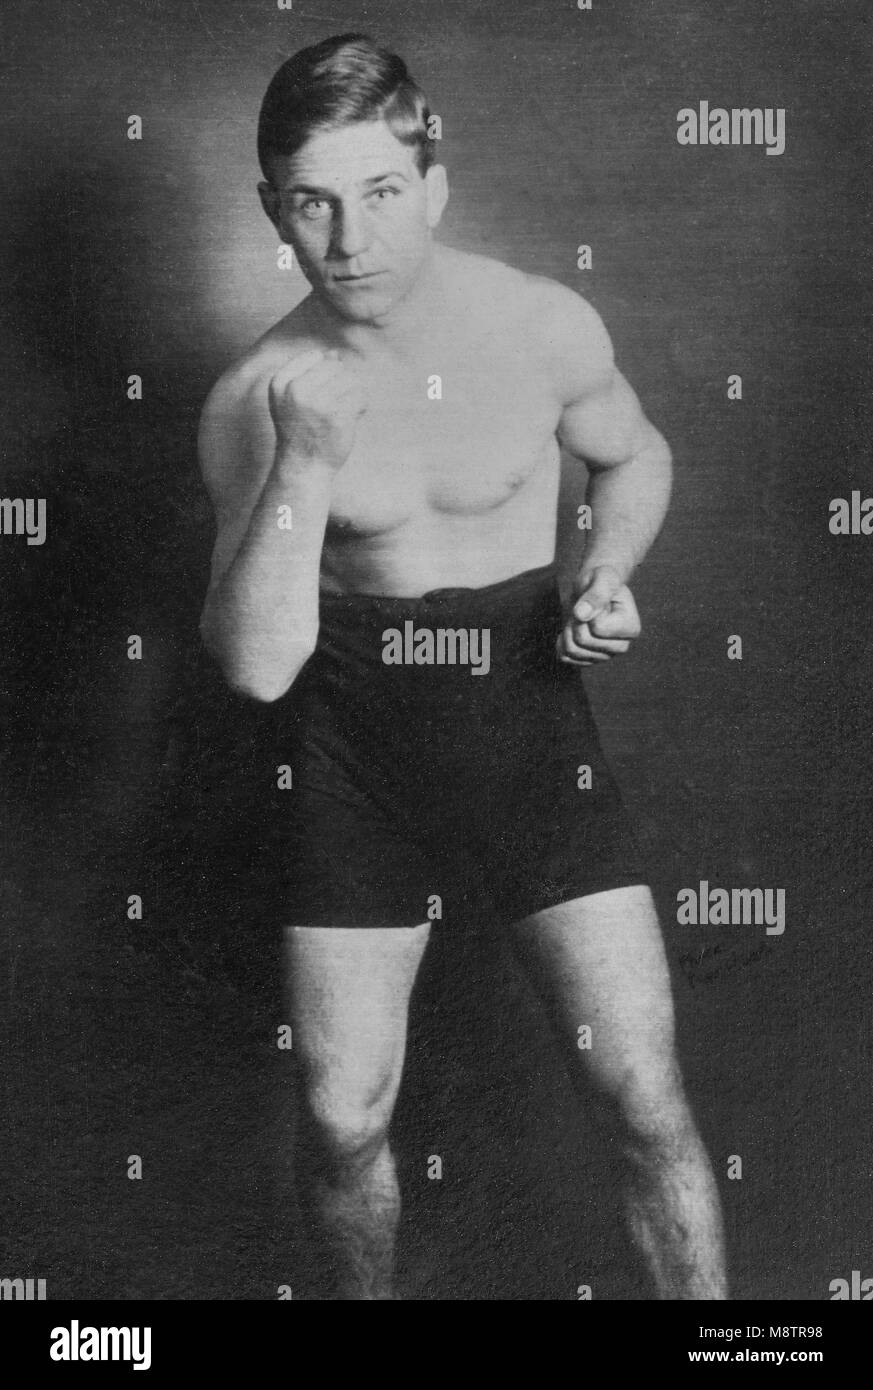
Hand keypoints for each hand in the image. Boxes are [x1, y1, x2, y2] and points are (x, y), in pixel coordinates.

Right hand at [268, 349, 365, 471]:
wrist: (303, 467)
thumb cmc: (301, 431)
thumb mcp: (294, 399)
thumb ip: (310, 374)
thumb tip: (335, 353)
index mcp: (281, 382)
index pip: (315, 356)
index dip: (325, 373)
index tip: (319, 395)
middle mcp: (296, 390)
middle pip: (335, 366)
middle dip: (341, 383)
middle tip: (334, 406)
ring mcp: (317, 402)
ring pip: (350, 379)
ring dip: (352, 395)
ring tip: (341, 412)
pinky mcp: (337, 415)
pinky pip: (360, 396)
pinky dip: (360, 407)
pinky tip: (350, 419)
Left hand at [556, 564, 640, 666]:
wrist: (594, 587)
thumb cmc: (601, 580)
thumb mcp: (602, 579)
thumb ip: (596, 595)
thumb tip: (581, 615)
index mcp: (631, 629)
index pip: (597, 628)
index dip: (588, 610)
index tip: (594, 600)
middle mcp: (621, 647)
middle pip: (583, 641)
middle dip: (576, 621)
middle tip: (583, 607)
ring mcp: (604, 656)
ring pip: (572, 650)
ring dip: (568, 629)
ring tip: (579, 616)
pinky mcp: (588, 660)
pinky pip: (565, 657)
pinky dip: (561, 642)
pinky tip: (570, 629)